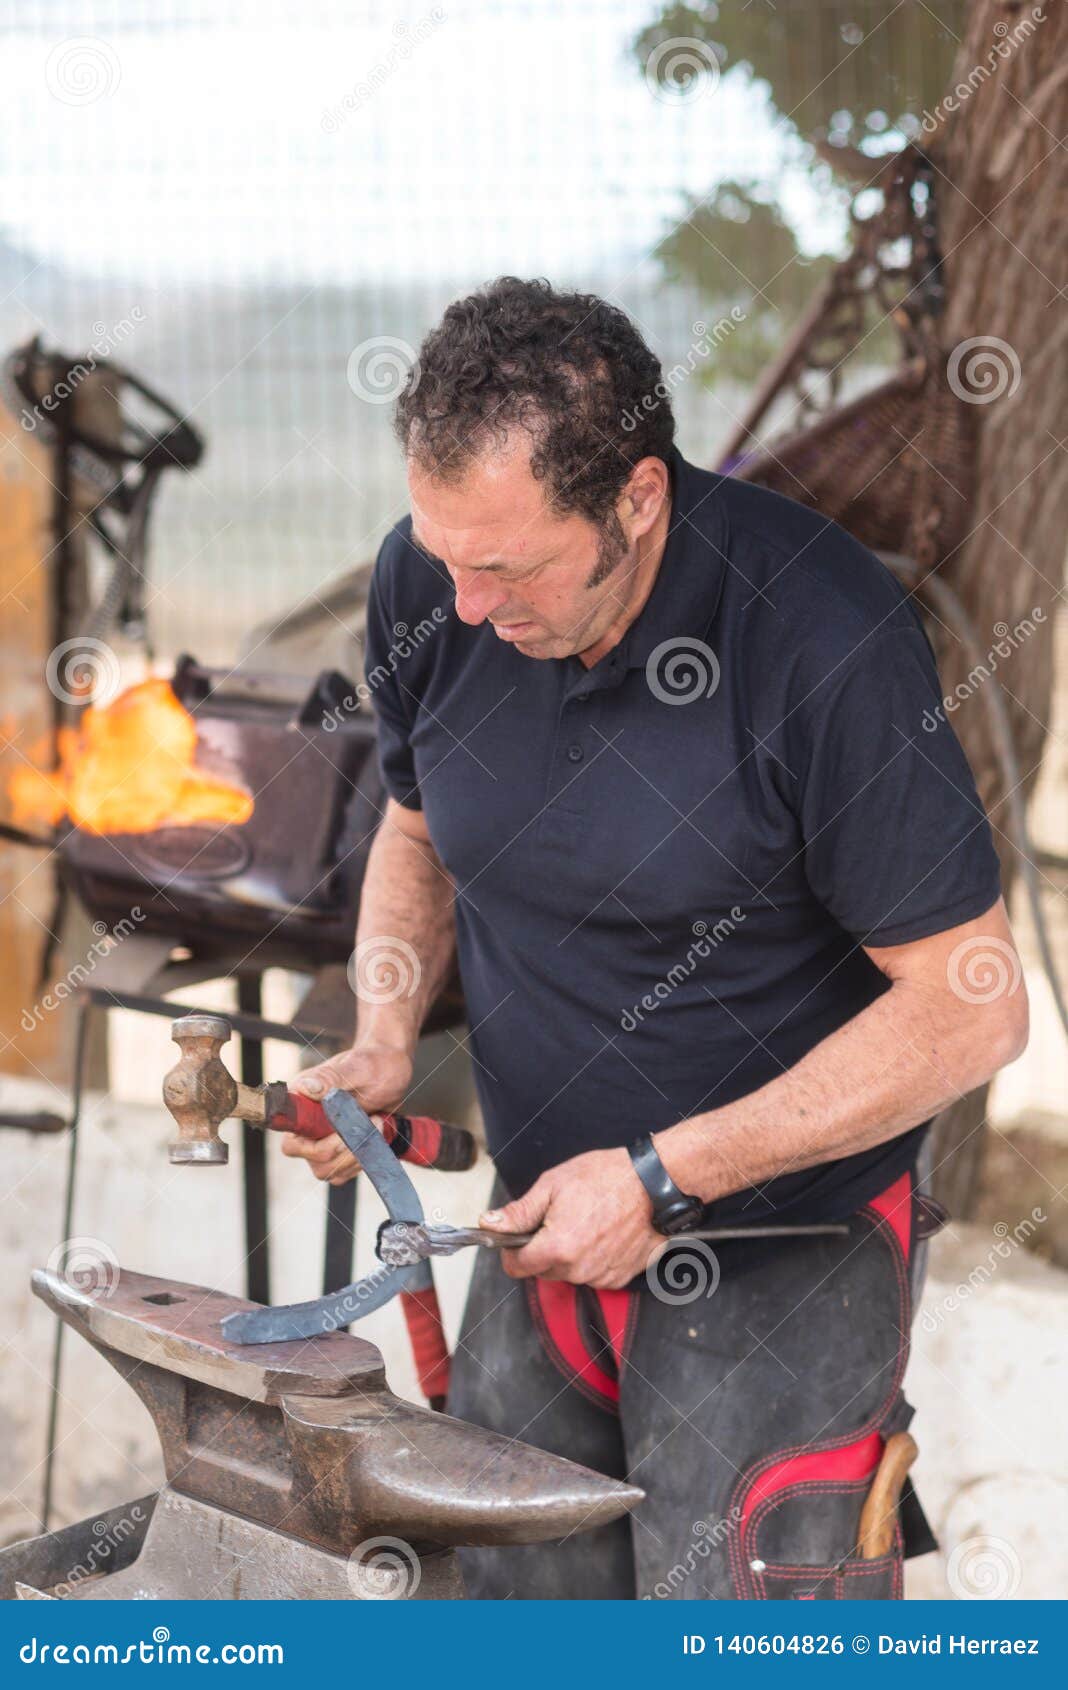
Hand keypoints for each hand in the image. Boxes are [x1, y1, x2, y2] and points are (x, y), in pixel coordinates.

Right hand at [282, 1044, 413, 1186]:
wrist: (392, 1070)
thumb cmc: (374, 1063)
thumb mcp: (357, 1067)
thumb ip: (331, 1077)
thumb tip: (307, 1087)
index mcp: (301, 1096)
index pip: (285, 1125)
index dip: (306, 1135)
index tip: (340, 1127)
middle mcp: (305, 1121)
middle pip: (305, 1153)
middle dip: (340, 1147)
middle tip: (368, 1124)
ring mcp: (320, 1139)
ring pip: (324, 1168)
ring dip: (355, 1154)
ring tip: (376, 1124)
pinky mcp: (337, 1151)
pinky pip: (341, 1173)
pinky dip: (361, 1161)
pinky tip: (375, 1138)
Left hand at [479, 1147, 663, 1288]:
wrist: (654, 1183)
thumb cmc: (606, 1178)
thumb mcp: (553, 1185)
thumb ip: (519, 1212)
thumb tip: (489, 1223)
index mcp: (557, 1248)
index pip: (516, 1268)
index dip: (511, 1251)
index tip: (517, 1237)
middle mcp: (578, 1269)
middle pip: (542, 1271)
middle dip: (542, 1249)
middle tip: (558, 1219)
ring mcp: (601, 1276)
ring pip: (568, 1273)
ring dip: (568, 1254)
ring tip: (585, 1222)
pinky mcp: (619, 1277)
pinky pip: (592, 1274)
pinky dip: (591, 1258)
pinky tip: (602, 1233)